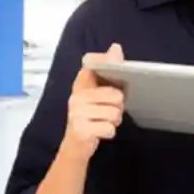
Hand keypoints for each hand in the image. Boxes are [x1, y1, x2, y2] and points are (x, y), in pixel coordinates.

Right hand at [62, 43, 126, 159]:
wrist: (75, 146)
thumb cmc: (92, 116)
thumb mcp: (100, 93)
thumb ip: (109, 72)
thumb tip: (115, 47)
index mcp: (80, 83)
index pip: (91, 63)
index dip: (106, 61)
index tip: (115, 63)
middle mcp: (76, 96)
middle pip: (115, 94)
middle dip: (118, 107)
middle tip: (109, 111)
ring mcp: (76, 112)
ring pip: (114, 113)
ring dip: (114, 121)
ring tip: (104, 121)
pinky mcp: (80, 129)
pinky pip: (109, 128)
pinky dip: (109, 132)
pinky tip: (100, 132)